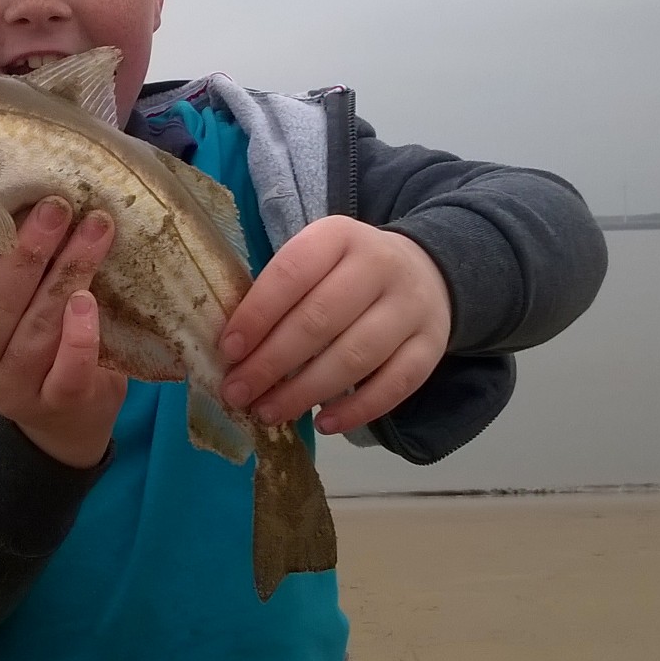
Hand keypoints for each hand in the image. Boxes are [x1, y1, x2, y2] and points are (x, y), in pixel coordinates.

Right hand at [0, 196, 126, 467]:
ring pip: (36, 329)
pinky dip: (79, 336)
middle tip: (60, 207)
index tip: (25, 201)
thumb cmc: (33, 347)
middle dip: (29, 251)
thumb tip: (30, 196)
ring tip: (94, 232)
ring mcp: (12, 391)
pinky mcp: (55, 406)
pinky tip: (89, 300)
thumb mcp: (4, 311)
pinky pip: (68, 371)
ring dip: (66, 275)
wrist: (64, 421)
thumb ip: (5, 271)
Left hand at [218, 216, 450, 434]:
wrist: (426, 271)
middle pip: (320, 320)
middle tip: (237, 393)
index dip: (257, 314)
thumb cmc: (347, 273)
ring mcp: (411, 306)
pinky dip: (356, 409)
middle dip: (271, 363)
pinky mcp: (431, 345)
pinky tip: (323, 424)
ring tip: (267, 412)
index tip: (228, 351)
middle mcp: (380, 265)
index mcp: (339, 236)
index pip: (292, 272)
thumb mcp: (316, 261)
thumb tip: (235, 352)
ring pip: (355, 357)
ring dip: (305, 392)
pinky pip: (394, 385)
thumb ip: (280, 295)